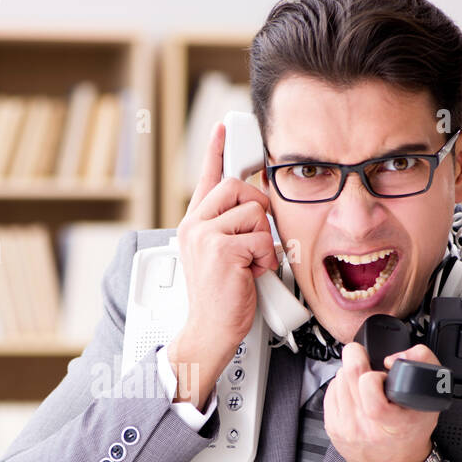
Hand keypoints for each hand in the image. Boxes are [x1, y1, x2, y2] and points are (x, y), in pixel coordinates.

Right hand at [173, 121, 279, 361]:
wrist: (210, 331)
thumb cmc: (220, 299)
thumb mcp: (221, 257)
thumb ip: (231, 230)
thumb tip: (256, 210)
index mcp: (194, 225)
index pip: (205, 179)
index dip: (215, 151)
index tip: (223, 129)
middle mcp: (195, 226)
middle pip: (238, 187)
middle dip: (258, 210)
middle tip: (255, 239)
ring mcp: (205, 236)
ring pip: (255, 213)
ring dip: (264, 241)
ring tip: (251, 264)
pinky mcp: (221, 249)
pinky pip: (262, 238)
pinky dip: (266, 259)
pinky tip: (252, 274)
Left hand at [324, 341, 443, 461]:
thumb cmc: (411, 433)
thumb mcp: (430, 402)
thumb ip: (423, 367)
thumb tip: (394, 356)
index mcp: (389, 422)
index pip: (368, 383)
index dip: (374, 372)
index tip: (382, 374)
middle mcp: (363, 425)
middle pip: (348, 374)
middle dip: (358, 360)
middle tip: (367, 362)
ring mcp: (344, 427)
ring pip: (337, 379)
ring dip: (349, 374)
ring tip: (363, 382)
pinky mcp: (332, 426)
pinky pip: (330, 392)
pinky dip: (341, 386)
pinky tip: (354, 394)